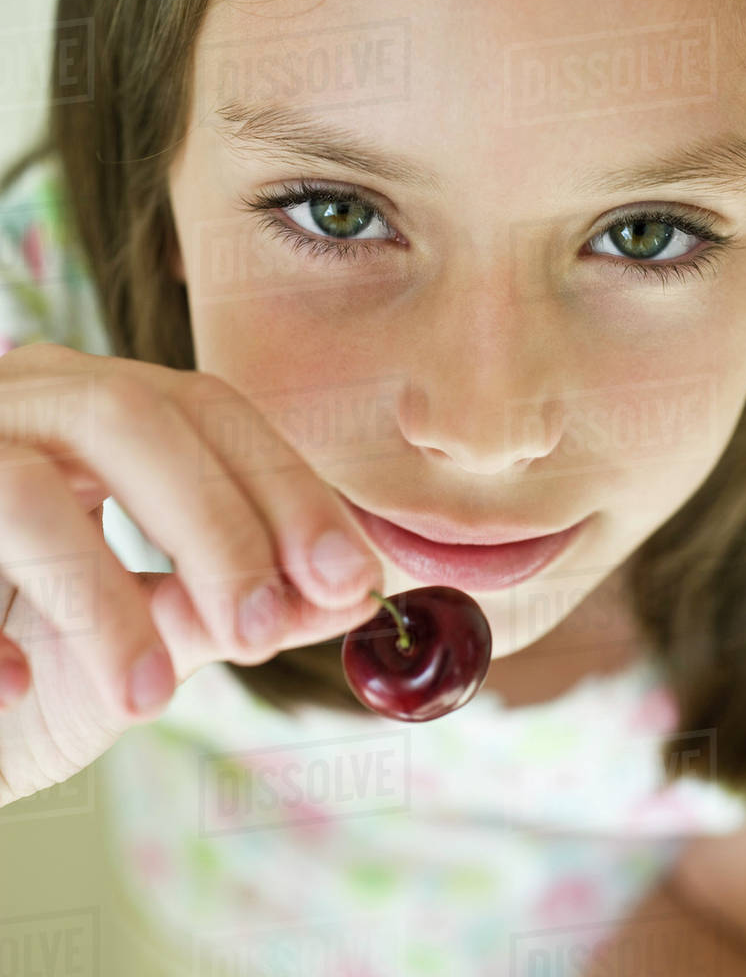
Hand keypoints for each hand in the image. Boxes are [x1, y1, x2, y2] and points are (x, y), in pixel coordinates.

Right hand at [0, 343, 383, 806]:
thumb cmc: (29, 655)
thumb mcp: (142, 635)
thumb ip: (231, 606)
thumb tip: (355, 592)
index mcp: (94, 412)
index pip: (209, 411)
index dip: (286, 487)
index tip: (353, 578)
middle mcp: (23, 406)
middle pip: (132, 417)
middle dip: (214, 525)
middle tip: (265, 632)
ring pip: (27, 489)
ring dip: (100, 598)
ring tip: (150, 697)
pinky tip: (13, 693)